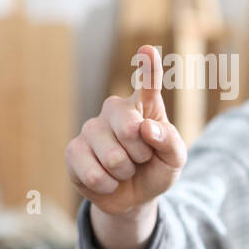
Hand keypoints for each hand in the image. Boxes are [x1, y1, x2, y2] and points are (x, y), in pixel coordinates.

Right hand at [65, 45, 187, 215]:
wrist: (133, 197)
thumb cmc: (155, 169)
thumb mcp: (174, 160)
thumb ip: (171, 142)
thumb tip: (147, 129)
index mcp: (143, 106)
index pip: (147, 83)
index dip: (147, 68)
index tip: (147, 51)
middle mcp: (115, 110)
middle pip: (130, 129)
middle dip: (142, 154)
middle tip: (141, 158)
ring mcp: (91, 128)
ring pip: (113, 158)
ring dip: (125, 173)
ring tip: (124, 170)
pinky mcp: (73, 151)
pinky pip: (94, 174)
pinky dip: (108, 185)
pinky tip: (108, 180)